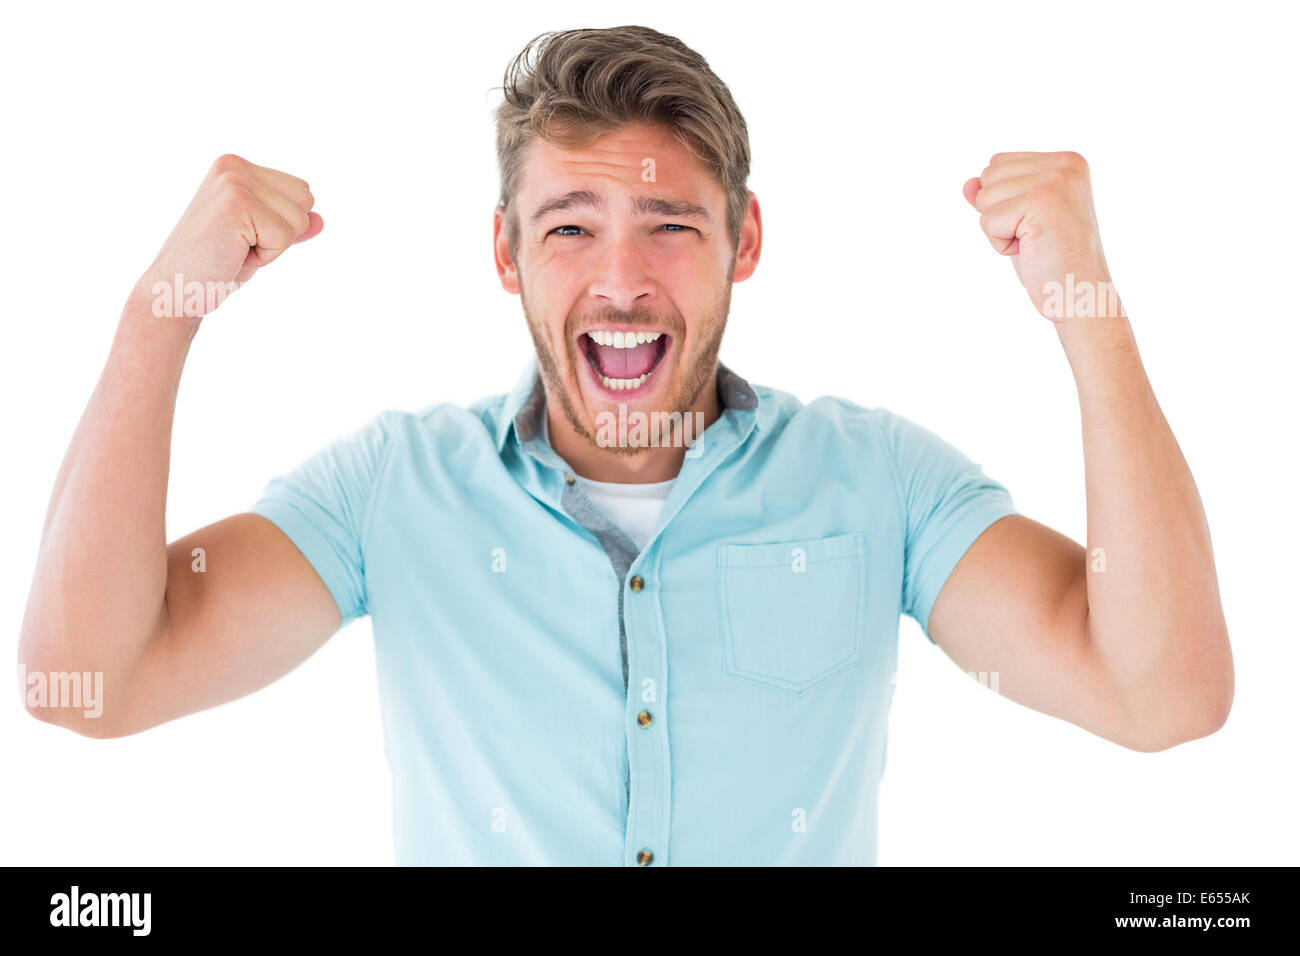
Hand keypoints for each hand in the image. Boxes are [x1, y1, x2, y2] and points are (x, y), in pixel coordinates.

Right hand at [134, 154, 322, 317]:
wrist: (175, 291)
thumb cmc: (214, 266)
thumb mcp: (258, 240)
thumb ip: (288, 225)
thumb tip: (321, 219)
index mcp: (236, 166)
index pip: (301, 192)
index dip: (281, 226)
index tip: (243, 236)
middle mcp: (234, 166)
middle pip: (306, 201)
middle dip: (282, 234)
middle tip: (239, 245)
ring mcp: (234, 181)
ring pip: (299, 220)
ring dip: (272, 247)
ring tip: (235, 249)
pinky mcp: (237, 203)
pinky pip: (285, 237)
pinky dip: (266, 257)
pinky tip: (233, 255)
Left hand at [963, 151, 1117, 320]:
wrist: (1078, 295)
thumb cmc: (1050, 262)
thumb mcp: (1019, 222)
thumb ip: (996, 197)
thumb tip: (967, 183)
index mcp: (1065, 161)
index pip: (998, 163)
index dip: (1004, 202)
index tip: (1035, 223)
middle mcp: (1065, 164)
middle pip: (988, 176)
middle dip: (999, 213)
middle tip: (1033, 236)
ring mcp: (1055, 180)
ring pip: (984, 197)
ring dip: (1000, 230)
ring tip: (1033, 242)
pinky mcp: (1041, 201)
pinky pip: (988, 220)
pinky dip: (1001, 244)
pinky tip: (1031, 250)